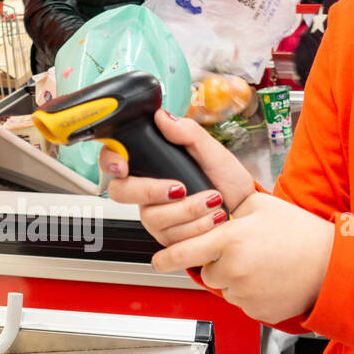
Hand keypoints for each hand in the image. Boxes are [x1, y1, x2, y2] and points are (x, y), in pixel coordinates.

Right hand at [100, 109, 256, 246]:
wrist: (244, 209)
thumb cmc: (227, 179)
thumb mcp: (212, 150)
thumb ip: (188, 133)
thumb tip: (163, 117)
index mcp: (150, 164)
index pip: (113, 159)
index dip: (109, 161)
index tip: (122, 165)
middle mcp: (145, 191)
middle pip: (122, 192)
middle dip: (150, 191)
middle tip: (179, 188)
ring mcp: (154, 215)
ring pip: (152, 217)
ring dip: (188, 210)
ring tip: (213, 200)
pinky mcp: (167, 237)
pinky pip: (170, 237)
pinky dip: (196, 227)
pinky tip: (211, 218)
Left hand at [151, 192, 335, 323]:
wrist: (332, 266)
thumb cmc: (302, 234)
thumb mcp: (262, 206)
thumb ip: (229, 208)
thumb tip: (209, 210)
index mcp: (229, 239)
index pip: (181, 252)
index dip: (165, 259)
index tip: (156, 262)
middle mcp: (232, 269)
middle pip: (207, 270)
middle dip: (219, 262)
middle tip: (249, 252)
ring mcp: (243, 293)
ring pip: (226, 287)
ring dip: (237, 278)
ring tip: (266, 265)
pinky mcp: (256, 311)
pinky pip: (243, 302)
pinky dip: (253, 293)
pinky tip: (272, 279)